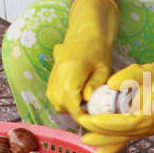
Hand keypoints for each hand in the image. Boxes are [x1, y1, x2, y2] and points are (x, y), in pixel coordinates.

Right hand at [46, 0, 119, 115]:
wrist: (84, 33)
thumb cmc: (97, 50)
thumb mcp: (103, 70)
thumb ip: (95, 88)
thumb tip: (88, 105)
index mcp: (70, 75)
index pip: (73, 106)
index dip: (84, 116)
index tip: (95, 118)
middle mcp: (56, 79)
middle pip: (64, 107)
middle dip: (79, 111)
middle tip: (94, 106)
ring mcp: (51, 80)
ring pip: (58, 104)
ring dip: (72, 106)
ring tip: (87, 98)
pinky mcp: (50, 80)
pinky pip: (56, 98)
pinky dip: (67, 100)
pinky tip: (80, 92)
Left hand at [75, 32, 153, 152]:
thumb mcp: (152, 70)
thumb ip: (131, 77)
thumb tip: (111, 83)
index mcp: (146, 116)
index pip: (117, 124)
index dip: (98, 122)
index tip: (84, 117)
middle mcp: (146, 128)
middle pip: (117, 135)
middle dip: (97, 133)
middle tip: (80, 130)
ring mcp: (148, 131)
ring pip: (122, 140)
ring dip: (104, 141)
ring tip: (87, 141)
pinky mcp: (148, 129)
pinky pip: (129, 140)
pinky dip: (114, 146)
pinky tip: (102, 151)